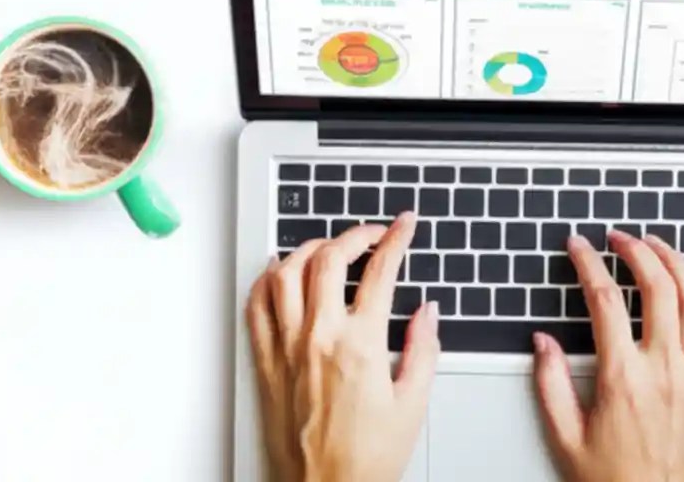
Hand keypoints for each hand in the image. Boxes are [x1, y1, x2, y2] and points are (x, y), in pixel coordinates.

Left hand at [245, 213, 439, 481]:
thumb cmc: (368, 458)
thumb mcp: (414, 403)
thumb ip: (423, 349)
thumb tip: (427, 312)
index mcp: (361, 345)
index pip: (381, 271)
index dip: (396, 238)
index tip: (404, 225)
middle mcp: (319, 339)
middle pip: (329, 259)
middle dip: (355, 234)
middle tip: (372, 233)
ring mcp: (287, 348)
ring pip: (286, 273)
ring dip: (309, 249)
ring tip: (327, 247)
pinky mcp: (266, 363)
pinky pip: (256, 307)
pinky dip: (267, 280)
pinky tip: (281, 274)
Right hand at [533, 231, 683, 481]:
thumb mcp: (566, 438)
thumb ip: (550, 385)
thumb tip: (543, 343)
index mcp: (623, 379)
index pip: (604, 300)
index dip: (588, 263)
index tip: (579, 247)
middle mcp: (664, 369)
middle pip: (655, 286)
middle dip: (634, 249)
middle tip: (618, 237)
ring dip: (675, 261)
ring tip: (656, 244)